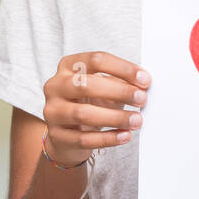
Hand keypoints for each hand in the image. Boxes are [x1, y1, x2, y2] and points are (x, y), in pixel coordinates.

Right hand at [42, 51, 150, 166]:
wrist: (69, 133)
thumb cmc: (90, 102)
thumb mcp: (105, 87)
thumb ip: (122, 82)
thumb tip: (143, 85)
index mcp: (69, 66)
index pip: (96, 60)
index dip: (123, 69)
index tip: (145, 80)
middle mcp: (56, 86)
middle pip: (86, 85)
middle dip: (119, 92)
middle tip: (142, 99)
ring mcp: (53, 111)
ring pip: (83, 114)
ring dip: (115, 117)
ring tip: (136, 120)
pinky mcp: (56, 136)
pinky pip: (83, 139)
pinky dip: (108, 138)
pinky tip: (124, 135)